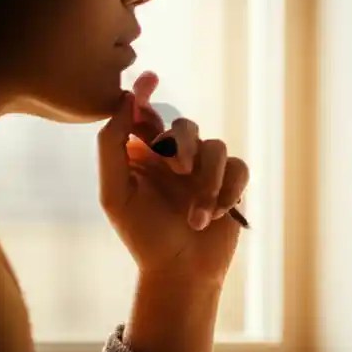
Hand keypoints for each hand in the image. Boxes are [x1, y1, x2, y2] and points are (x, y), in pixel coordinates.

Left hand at [96, 71, 249, 351]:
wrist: (181, 272)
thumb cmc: (143, 237)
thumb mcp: (115, 193)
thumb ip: (112, 146)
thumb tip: (125, 104)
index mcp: (142, 155)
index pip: (145, 114)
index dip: (146, 93)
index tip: (149, 78)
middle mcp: (175, 157)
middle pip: (185, 125)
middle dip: (183, 144)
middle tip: (178, 170)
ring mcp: (205, 170)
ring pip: (216, 147)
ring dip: (207, 183)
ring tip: (197, 218)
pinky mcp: (232, 185)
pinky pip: (239, 169)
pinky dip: (228, 191)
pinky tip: (217, 214)